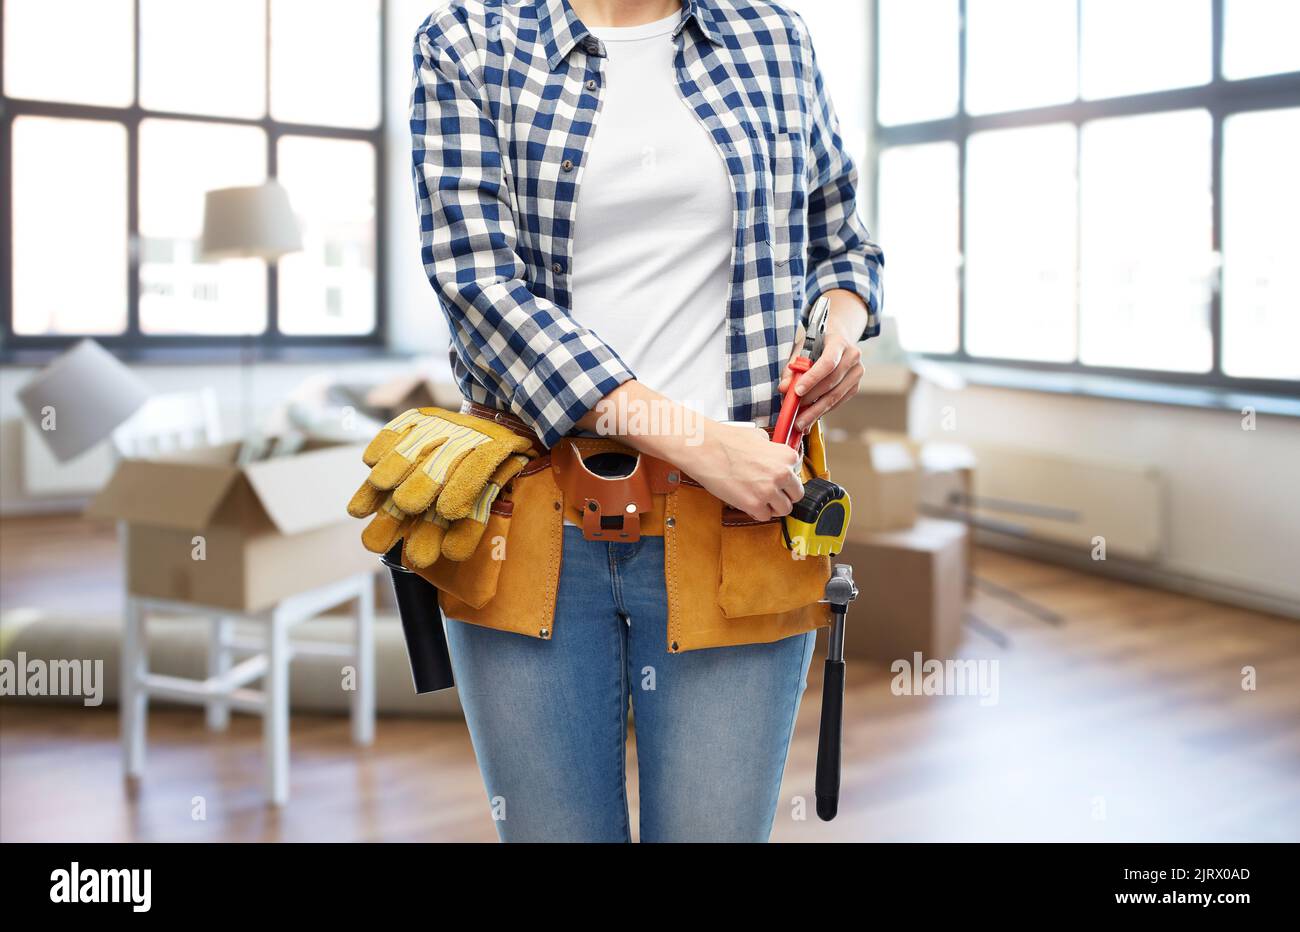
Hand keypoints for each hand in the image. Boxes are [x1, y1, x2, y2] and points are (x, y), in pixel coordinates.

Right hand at [674, 420, 802, 521]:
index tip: (776, 482)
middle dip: (784, 496)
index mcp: (787, 456)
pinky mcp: (754, 504)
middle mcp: (783, 473)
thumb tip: (773, 455)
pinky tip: (747, 501)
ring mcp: (769, 490)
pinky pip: (764, 517)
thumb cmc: (726, 440)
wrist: (704, 448)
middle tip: (769, 493)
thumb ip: (771, 449)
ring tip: (758, 498)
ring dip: (772, 507)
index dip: (785, 481)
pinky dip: (757, 512)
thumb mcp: (757, 436)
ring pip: (783, 510)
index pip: (797, 476)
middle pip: (796, 496)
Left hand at [777, 289, 866, 433]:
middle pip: (831, 383)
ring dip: (816, 411)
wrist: (837, 343)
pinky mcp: (855, 387)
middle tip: (795, 414)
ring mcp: (857, 373)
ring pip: (835, 396)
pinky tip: (810, 417)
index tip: (797, 392)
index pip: (828, 363)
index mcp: (839, 343)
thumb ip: (792, 369)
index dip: (812, 379)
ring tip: (801, 422)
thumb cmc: (816, 346)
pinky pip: (838, 402)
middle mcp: (853, 357)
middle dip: (811, 400)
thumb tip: (784, 389)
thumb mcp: (802, 351)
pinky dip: (823, 411)